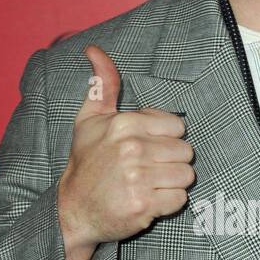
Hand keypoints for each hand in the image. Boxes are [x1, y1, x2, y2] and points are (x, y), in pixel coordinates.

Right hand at [57, 45, 194, 259]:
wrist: (73, 210)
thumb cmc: (86, 163)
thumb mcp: (90, 120)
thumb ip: (102, 85)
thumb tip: (94, 49)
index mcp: (123, 124)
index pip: (177, 126)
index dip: (166, 139)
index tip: (148, 148)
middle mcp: (131, 148)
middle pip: (185, 151)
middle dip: (171, 162)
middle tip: (148, 170)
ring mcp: (137, 178)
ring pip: (186, 175)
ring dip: (172, 183)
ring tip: (150, 184)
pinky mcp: (143, 205)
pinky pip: (180, 199)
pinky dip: (169, 203)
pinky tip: (149, 200)